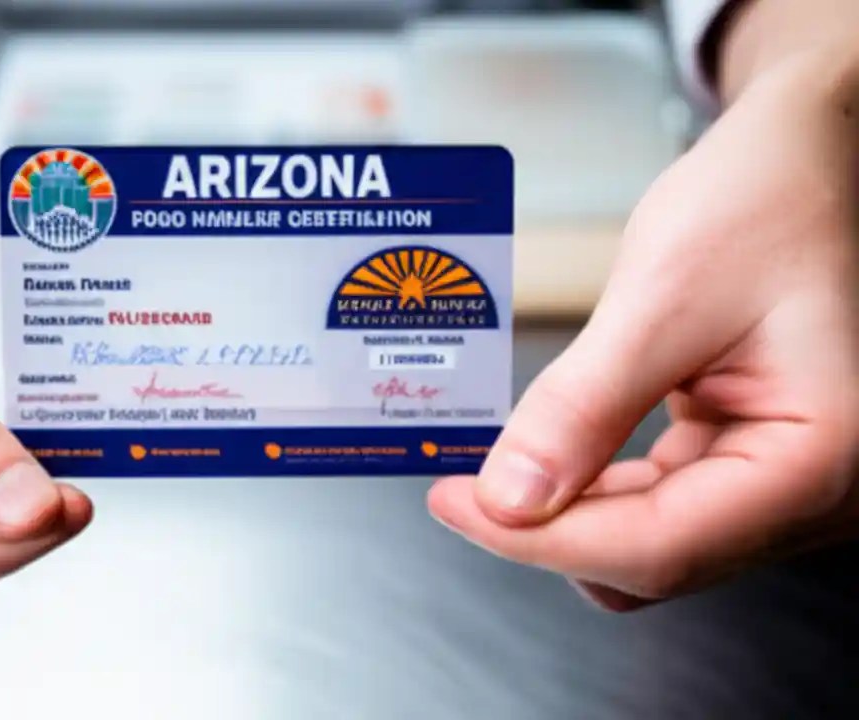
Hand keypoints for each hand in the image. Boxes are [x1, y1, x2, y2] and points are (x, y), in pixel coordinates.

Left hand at [428, 50, 858, 609]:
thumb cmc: (767, 201)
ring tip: (495, 465)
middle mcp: (819, 491)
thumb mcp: (660, 299)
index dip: (541, 539)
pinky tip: (550, 451)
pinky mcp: (755, 460)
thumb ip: (583, 408)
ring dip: (569, 513)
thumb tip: (510, 497)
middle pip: (655, 556)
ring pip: (653, 541)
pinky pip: (664, 504)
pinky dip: (598, 487)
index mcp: (821, 458)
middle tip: (461, 485)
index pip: (658, 545)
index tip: (459, 505)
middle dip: (550, 529)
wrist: (807, 156)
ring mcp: (788, 482)